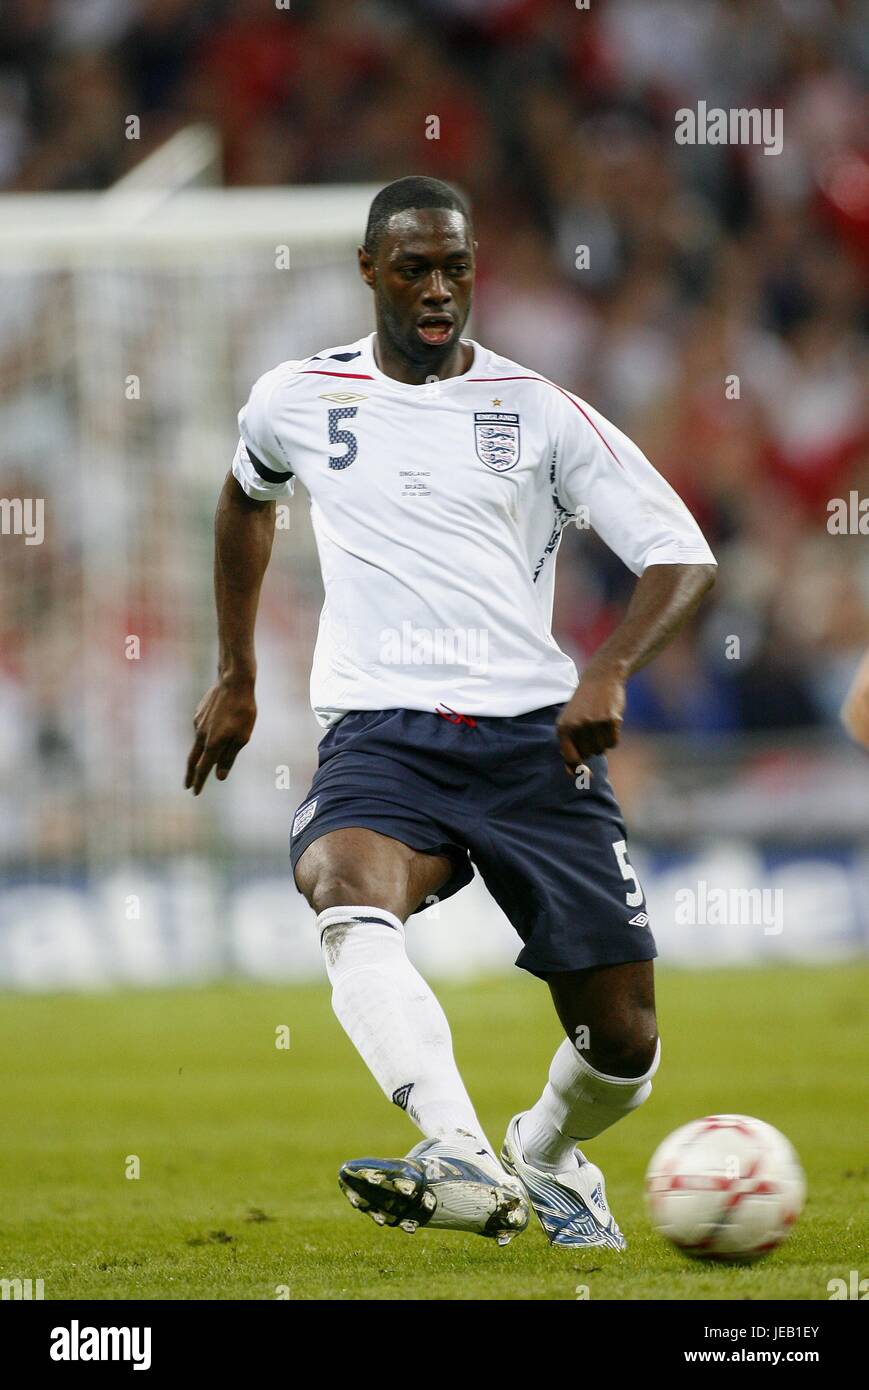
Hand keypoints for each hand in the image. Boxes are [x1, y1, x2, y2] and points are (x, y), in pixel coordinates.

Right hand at [185, 676, 256, 794]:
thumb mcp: (242, 737)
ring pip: (199, 741)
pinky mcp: (198, 713)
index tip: (195, 792)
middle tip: (187, 786)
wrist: (234, 681)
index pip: (203, 768)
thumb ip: (229, 757)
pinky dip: (207, 734)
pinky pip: (202, 728)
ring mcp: (197, 722)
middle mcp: (201, 734)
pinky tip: (218, 725)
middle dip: (190, 774)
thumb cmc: (243, 710)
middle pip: (193, 759)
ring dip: (204, 750)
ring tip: (219, 740)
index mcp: (213, 743)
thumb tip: (218, 776)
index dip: (199, 781)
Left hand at [556, 669, 625, 775]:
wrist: (601, 678)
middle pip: (588, 754)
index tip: (586, 774)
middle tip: (591, 730)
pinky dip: (613, 737)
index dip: (578, 767)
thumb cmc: (583, 705)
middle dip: (591, 747)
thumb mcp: (570, 721)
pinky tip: (610, 723)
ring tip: (599, 724)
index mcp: (563, 727)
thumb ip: (569, 746)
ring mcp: (595, 723)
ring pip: (601, 749)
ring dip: (603, 742)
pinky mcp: (611, 720)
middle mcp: (578, 726)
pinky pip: (613, 743)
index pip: (571, 757)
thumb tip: (572, 774)